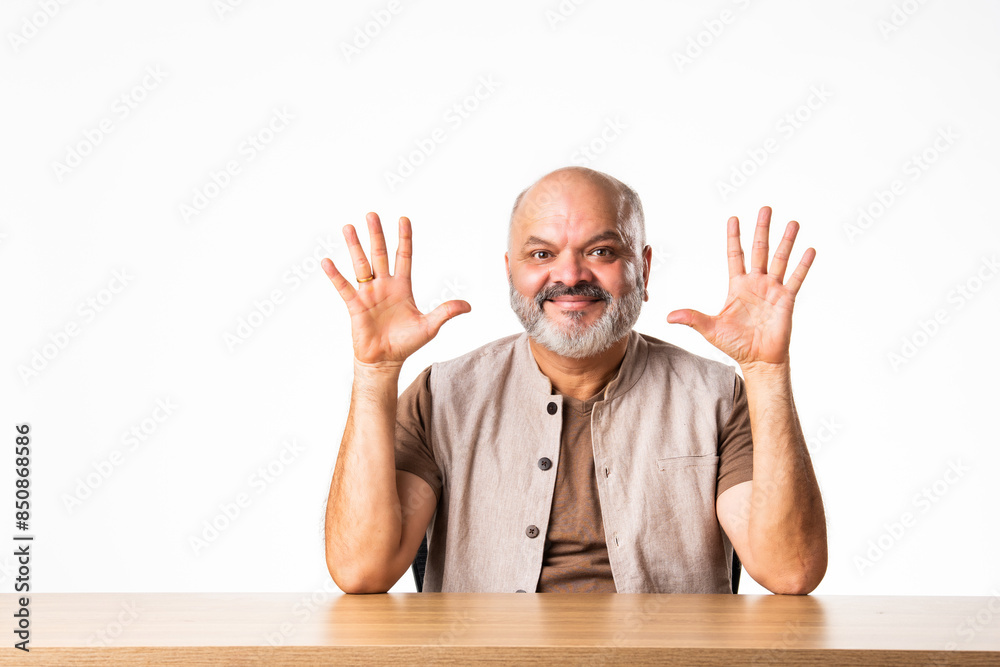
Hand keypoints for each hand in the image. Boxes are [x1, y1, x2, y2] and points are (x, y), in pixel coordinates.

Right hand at [321, 212, 470, 366]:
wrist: (385, 361)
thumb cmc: (406, 343)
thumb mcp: (430, 327)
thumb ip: (446, 312)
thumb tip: (468, 306)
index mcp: (402, 287)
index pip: (403, 256)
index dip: (404, 238)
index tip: (403, 219)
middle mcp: (384, 285)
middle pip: (379, 254)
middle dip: (376, 234)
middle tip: (372, 214)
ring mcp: (368, 294)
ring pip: (361, 265)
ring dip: (354, 246)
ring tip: (348, 227)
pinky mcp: (355, 306)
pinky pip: (344, 287)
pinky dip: (335, 275)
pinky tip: (327, 261)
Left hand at [666, 206, 813, 368]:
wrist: (758, 360)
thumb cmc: (736, 344)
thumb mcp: (711, 329)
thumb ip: (692, 319)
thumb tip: (669, 316)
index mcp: (738, 285)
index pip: (736, 255)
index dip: (734, 237)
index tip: (733, 218)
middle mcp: (757, 283)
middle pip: (760, 250)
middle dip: (762, 229)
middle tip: (766, 208)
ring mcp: (773, 290)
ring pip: (780, 259)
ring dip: (786, 241)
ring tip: (793, 223)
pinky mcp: (786, 300)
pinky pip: (796, 279)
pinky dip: (803, 265)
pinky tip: (810, 249)